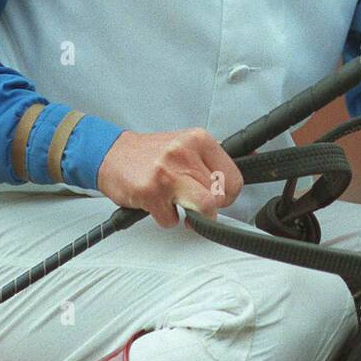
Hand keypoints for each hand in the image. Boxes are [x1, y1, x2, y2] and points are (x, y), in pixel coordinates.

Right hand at [96, 128, 243, 229]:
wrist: (110, 154)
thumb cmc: (149, 154)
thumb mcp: (185, 144)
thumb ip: (212, 159)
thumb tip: (250, 165)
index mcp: (199, 139)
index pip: (234, 179)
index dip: (227, 195)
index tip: (214, 196)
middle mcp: (184, 153)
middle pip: (220, 197)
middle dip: (209, 208)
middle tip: (192, 202)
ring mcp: (167, 173)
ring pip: (204, 208)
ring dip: (192, 217)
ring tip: (178, 205)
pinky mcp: (150, 192)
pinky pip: (172, 220)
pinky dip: (166, 219)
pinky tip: (156, 203)